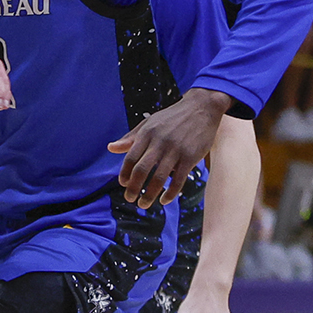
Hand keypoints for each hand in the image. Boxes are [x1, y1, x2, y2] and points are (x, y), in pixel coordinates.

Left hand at [106, 89, 230, 206]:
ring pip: (159, 178)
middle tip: (129, 198)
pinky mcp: (191, 157)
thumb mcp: (149, 123)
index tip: (123, 183)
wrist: (202, 108)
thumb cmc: (172, 117)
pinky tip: (164, 200)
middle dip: (133, 188)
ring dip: (149, 195)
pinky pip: (178, 180)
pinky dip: (170, 193)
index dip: (124, 173)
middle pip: (142, 170)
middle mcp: (160, 142)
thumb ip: (130, 138)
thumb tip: (110, 148)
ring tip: (143, 204)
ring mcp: (176, 150)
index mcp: (147, 134)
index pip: (130, 158)